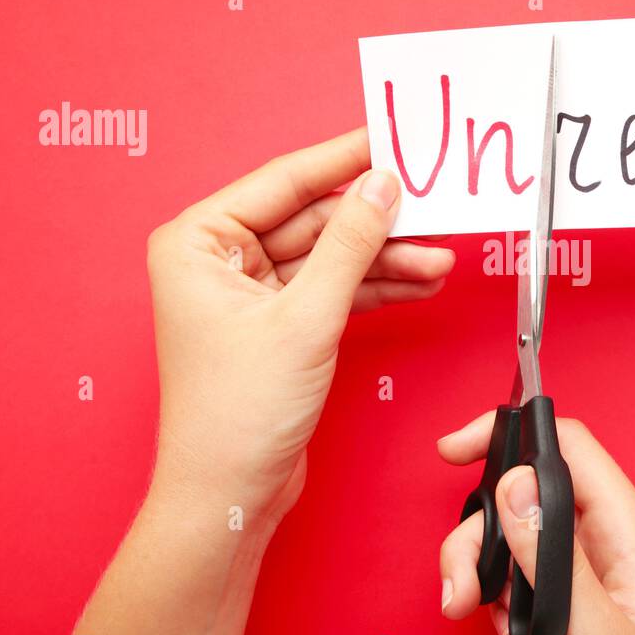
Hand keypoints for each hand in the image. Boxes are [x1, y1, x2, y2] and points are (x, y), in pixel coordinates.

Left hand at [147, 127, 453, 529]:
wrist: (232, 495)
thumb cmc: (237, 414)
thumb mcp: (305, 318)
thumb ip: (350, 245)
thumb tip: (384, 186)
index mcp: (198, 242)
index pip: (283, 183)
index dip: (343, 161)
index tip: (391, 139)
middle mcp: (218, 262)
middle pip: (312, 220)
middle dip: (375, 222)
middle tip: (431, 203)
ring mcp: (250, 295)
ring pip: (329, 257)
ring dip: (384, 259)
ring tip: (437, 259)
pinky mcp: (279, 327)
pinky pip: (333, 290)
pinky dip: (373, 289)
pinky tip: (417, 284)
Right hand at [437, 413, 634, 634]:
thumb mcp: (597, 631)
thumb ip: (554, 558)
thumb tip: (517, 486)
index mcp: (630, 530)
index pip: (568, 447)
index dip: (511, 435)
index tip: (458, 449)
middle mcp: (614, 539)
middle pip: (529, 497)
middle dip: (481, 535)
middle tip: (460, 582)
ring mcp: (599, 568)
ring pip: (522, 537)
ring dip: (488, 571)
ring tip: (476, 609)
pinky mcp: (586, 596)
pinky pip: (532, 573)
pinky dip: (508, 598)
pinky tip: (515, 629)